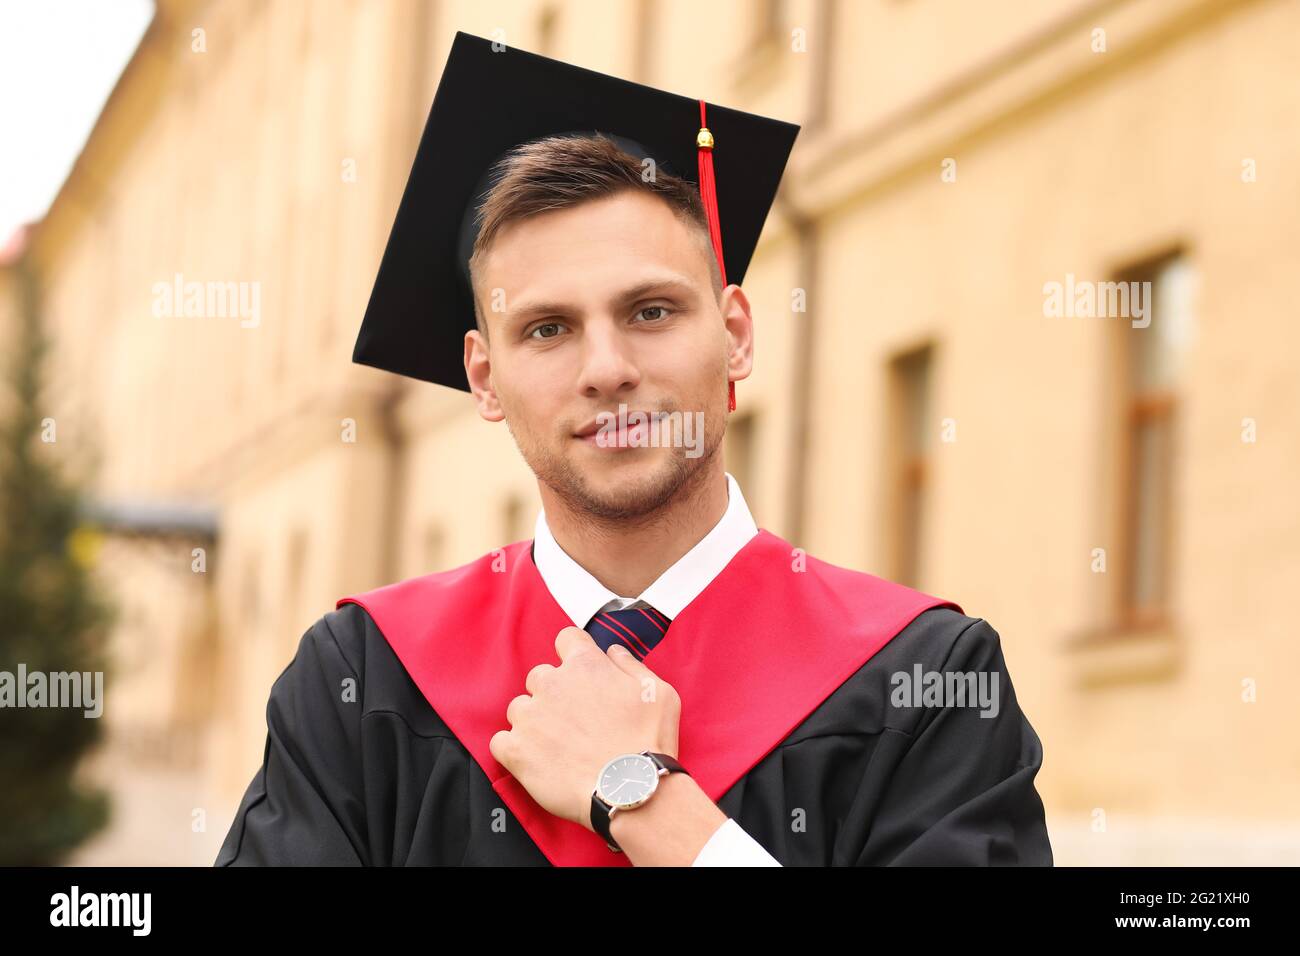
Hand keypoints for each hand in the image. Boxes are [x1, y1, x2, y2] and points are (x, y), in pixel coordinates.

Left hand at [489, 627, 681, 829]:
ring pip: (519, 708)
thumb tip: (613, 652)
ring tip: (557, 745)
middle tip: (574, 720)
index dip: (573, 654)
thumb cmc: (648, 742)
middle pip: (540, 676)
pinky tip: (537, 760)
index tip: (580, 673)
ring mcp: (531, 717)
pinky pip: (501, 741)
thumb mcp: (658, 692)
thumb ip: (631, 665)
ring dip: (534, 721)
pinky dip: (514, 749)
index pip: (566, 639)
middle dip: (553, 693)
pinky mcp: (516, 750)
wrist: (632, 790)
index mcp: (585, 665)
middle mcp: (552, 684)